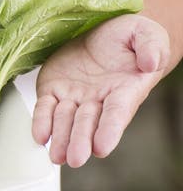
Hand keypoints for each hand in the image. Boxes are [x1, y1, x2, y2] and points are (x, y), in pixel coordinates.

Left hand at [32, 14, 169, 167]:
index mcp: (125, 90)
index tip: (102, 147)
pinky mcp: (54, 90)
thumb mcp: (146, 33)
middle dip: (81, 141)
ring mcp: (75, 98)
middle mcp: (99, 100)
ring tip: (57, 156)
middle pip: (88, 123)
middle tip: (76, 158)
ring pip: (65, 120)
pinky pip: (45, 107)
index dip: (110, 130)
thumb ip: (151, 46)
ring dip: (61, 138)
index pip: (117, 113)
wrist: (104, 31)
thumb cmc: (128, 36)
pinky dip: (41, 122)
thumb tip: (151, 63)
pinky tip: (39, 136)